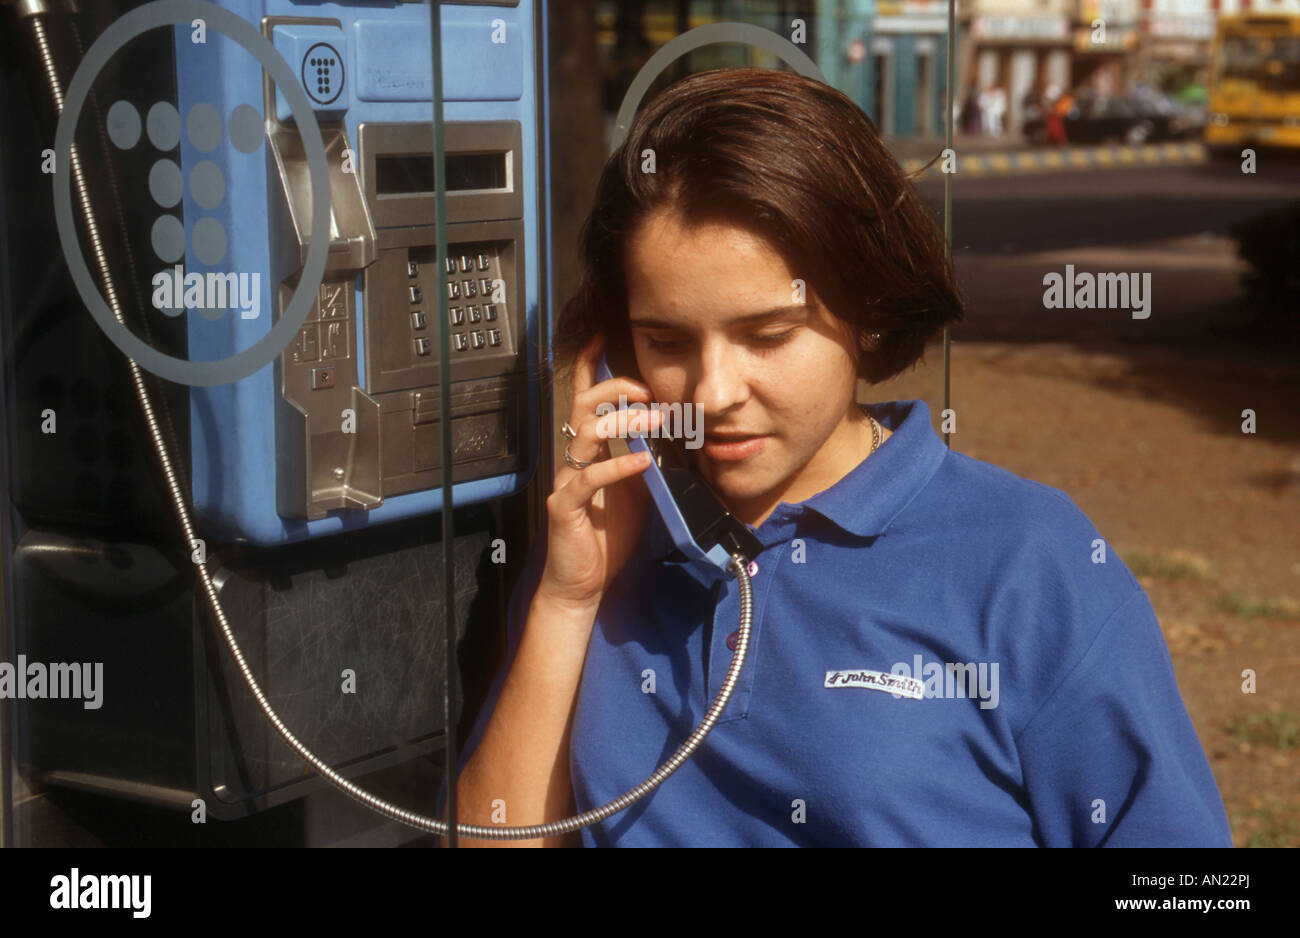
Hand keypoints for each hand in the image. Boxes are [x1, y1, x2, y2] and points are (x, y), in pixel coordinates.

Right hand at [538, 332, 662, 609]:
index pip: (586, 398)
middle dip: (617, 389)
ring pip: (585, 433)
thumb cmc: (609, 538)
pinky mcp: (566, 507)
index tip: (604, 336)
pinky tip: (642, 461)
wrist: (583, 584)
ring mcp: (567, 481)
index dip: (591, 366)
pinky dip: (618, 465)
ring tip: (656, 420)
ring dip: (623, 420)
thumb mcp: (637, 490)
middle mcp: (574, 460)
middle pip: (585, 405)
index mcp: (590, 452)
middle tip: (650, 390)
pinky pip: (589, 479)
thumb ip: (647, 460)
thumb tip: (676, 435)